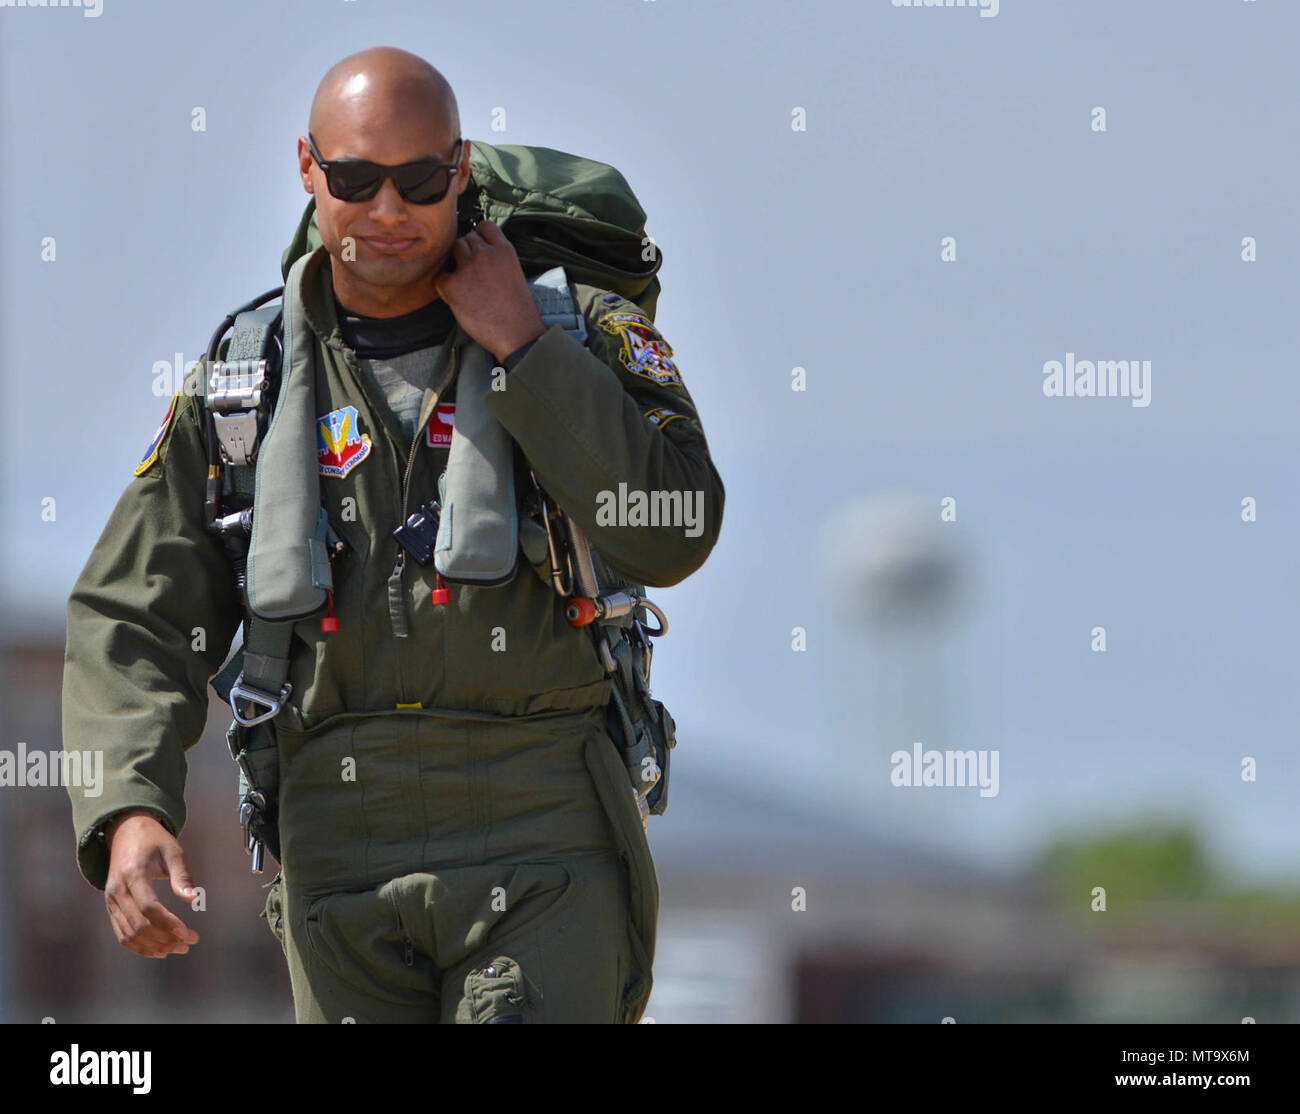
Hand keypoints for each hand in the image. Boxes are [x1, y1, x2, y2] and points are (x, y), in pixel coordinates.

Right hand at [103, 810, 200, 958]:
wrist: (126, 832)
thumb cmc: (154, 841)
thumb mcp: (173, 851)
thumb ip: (182, 875)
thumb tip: (194, 900)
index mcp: (132, 874)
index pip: (149, 907)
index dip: (168, 923)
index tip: (189, 933)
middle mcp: (117, 891)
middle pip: (138, 925)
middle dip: (165, 938)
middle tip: (190, 942)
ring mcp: (111, 901)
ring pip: (128, 934)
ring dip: (154, 946)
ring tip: (179, 948)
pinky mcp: (111, 907)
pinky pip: (122, 933)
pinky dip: (139, 946)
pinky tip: (160, 949)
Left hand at [432, 220, 547, 362]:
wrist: (517, 333)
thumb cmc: (519, 309)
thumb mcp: (515, 272)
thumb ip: (498, 258)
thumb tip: (482, 252)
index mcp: (503, 249)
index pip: (484, 226)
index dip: (480, 235)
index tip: (479, 247)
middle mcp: (484, 253)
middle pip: (466, 238)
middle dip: (467, 251)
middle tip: (472, 271)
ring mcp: (467, 268)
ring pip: (453, 250)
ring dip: (456, 262)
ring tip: (464, 280)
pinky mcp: (453, 286)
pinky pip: (440, 276)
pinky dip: (444, 284)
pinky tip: (455, 294)